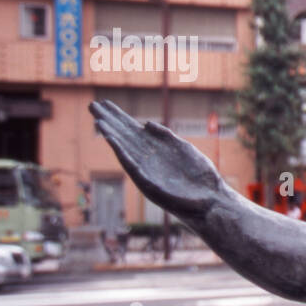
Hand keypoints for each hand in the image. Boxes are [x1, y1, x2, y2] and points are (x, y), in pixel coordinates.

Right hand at [89, 100, 223, 220]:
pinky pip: (132, 165)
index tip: (105, 104)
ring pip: (125, 148)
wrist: (213, 201)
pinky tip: (111, 139)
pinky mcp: (149, 183)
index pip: (133, 131)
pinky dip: (121, 151)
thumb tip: (146, 124)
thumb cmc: (201, 177)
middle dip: (109, 121)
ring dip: (111, 134)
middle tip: (92, 104)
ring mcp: (147, 171)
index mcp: (156, 151)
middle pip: (125, 136)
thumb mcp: (183, 149)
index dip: (120, 118)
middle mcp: (147, 160)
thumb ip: (165, 137)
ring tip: (98, 119)